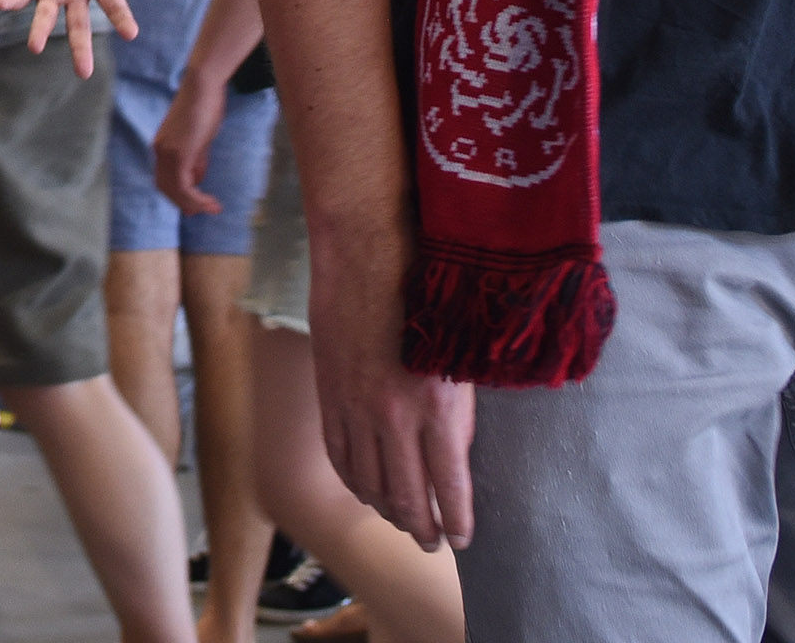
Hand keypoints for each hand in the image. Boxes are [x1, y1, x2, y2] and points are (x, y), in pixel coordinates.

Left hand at [0, 0, 151, 77]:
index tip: (131, 34)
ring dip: (39, 31)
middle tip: (84, 73)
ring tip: (34, 47)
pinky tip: (2, 4)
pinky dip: (11, 1)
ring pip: (45, 16)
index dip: (121, 17)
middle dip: (80, 48)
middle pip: (78, 25)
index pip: (112, 3)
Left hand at [153, 66, 231, 213]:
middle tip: (205, 210)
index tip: (197, 205)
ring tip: (212, 208)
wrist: (203, 85)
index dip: (179, 196)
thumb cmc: (205, 106)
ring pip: (174, 191)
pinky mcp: (179, 153)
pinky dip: (196, 198)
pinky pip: (183, 186)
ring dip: (194, 204)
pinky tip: (210, 201)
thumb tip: (197, 182)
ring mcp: (167, 152)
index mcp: (162, 146)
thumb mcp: (200, 139)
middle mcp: (160, 151)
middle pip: (166, 188)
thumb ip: (196, 161)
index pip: (164, 179)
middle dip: (185, 203)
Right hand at [309, 217, 473, 551]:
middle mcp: (393, 416)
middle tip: (434, 544)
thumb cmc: (426, 292)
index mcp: (436, 407)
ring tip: (404, 524)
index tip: (464, 539)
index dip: (458, 519)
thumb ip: (458, 411)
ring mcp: (355, 408)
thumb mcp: (459, 354)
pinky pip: (339, 454)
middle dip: (424, 527)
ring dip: (388, 511)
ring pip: (369, 482)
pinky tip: (366, 492)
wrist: (367, 250)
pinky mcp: (329, 394)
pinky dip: (354, 481)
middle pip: (406, 495)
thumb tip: (456, 457)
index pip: (449, 486)